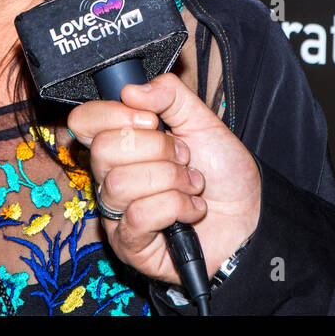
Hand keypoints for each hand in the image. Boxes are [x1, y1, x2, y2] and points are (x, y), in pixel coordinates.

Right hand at [67, 71, 260, 284]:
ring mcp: (116, 213)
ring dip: (171, 179)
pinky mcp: (129, 244)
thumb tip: (130, 91)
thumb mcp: (201, 120)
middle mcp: (110, 176)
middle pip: (102, 150)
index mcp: (121, 142)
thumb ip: (169, 95)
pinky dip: (176, 206)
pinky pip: (139, 215)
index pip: (84, 121)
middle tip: (184, 157)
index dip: (114, 114)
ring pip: (122, 184)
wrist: (250, 213)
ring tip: (192, 184)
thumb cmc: (221, 170)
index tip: (151, 120)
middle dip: (157, 149)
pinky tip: (191, 209)